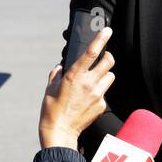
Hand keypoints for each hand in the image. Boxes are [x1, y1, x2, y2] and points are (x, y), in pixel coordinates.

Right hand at [39, 27, 114, 149]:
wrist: (60, 131)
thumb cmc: (51, 109)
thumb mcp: (50, 88)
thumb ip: (56, 74)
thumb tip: (60, 66)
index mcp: (74, 75)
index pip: (91, 52)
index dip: (101, 39)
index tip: (107, 30)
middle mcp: (89, 83)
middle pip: (109, 62)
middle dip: (107, 57)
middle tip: (103, 58)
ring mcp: (97, 94)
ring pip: (110, 76)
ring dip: (104, 75)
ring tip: (94, 81)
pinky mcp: (102, 104)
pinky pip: (105, 93)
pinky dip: (99, 92)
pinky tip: (89, 99)